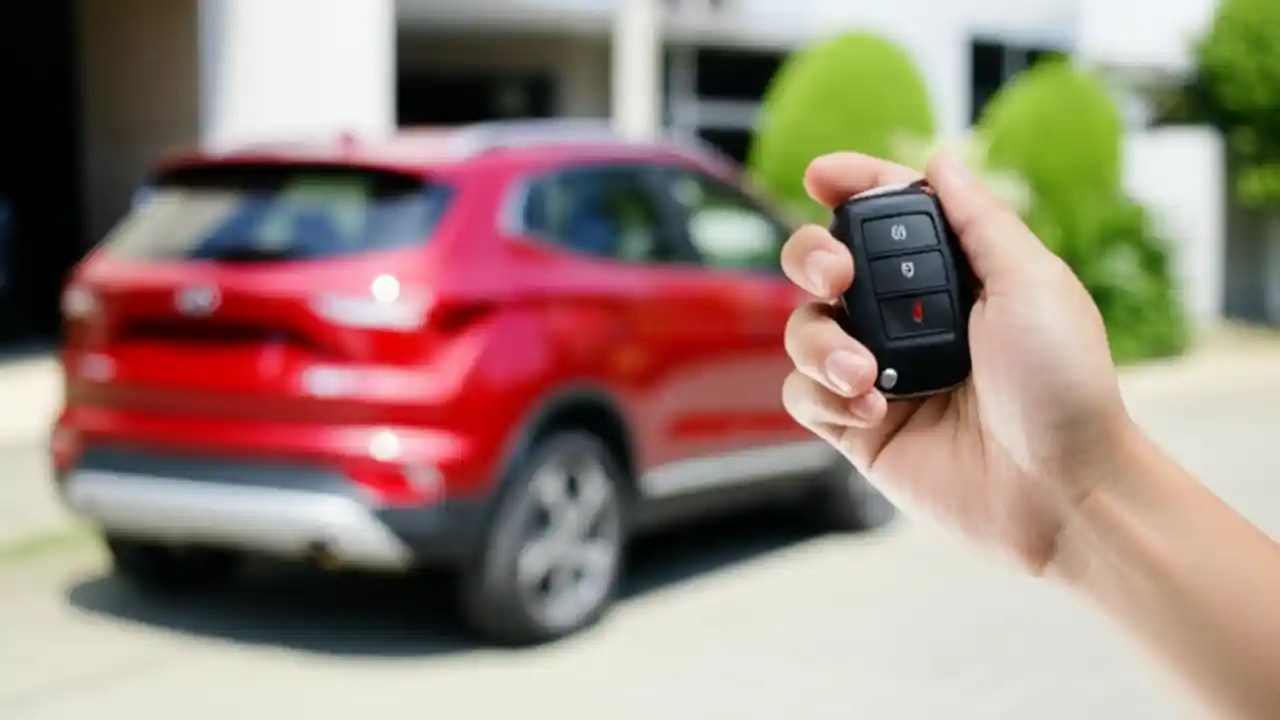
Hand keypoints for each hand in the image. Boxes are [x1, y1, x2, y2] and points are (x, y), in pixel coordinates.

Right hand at [781, 151, 1133, 572]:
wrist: (1061, 493)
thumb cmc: (1064, 388)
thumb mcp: (1033, 283)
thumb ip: (978, 220)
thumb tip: (940, 158)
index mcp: (953, 277)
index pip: (886, 215)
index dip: (851, 186)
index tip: (822, 174)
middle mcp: (907, 320)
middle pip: (823, 265)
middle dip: (812, 258)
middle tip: (836, 277)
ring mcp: (878, 373)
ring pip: (804, 329)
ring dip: (822, 343)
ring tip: (865, 375)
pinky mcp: (857, 428)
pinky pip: (803, 394)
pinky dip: (824, 395)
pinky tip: (871, 411)